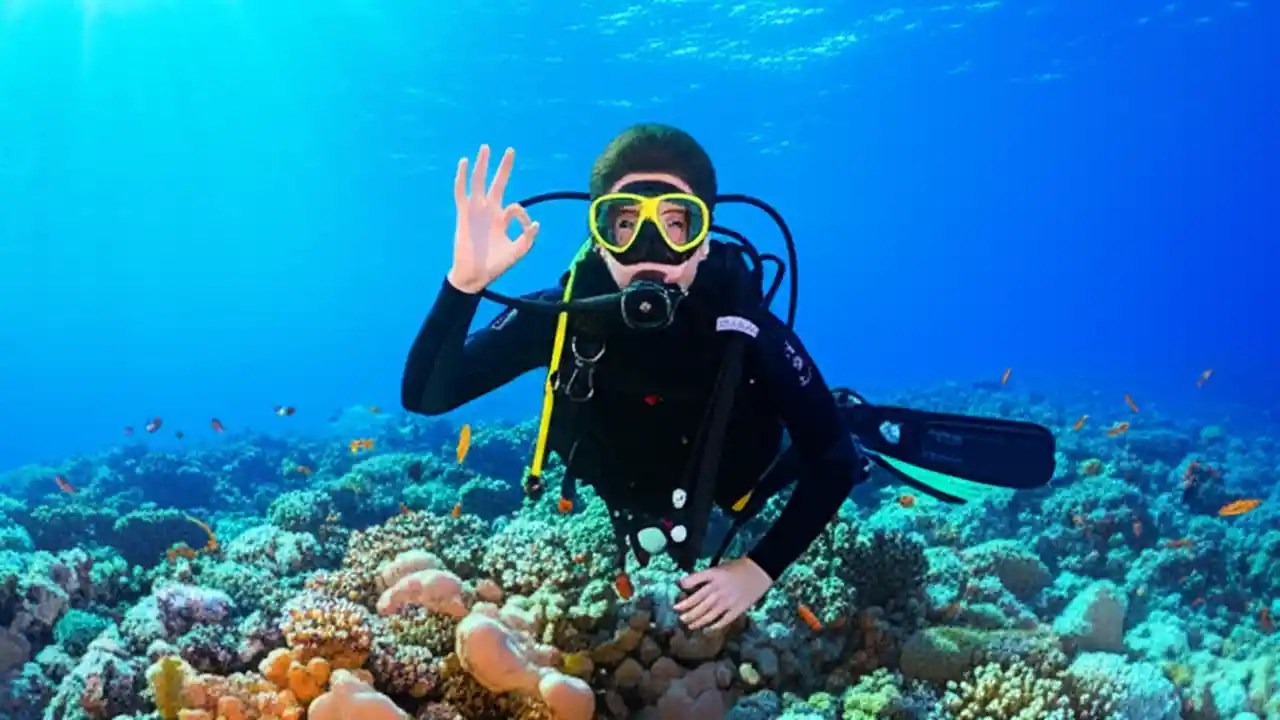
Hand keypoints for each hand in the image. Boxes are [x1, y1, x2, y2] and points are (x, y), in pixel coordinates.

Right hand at [448, 145, 539, 293]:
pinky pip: (461, 192)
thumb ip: (528, 238)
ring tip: (486, 148)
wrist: (474, 276)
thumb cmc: (495, 265)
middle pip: (497, 184)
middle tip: (510, 150)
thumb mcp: (517, 251)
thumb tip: (536, 222)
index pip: (516, 207)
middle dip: (504, 168)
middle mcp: (489, 211)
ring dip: (482, 165)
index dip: (524, 215)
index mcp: (502, 220)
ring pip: (479, 183)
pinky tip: (464, 162)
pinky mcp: (464, 214)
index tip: (527, 227)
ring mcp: (476, 211)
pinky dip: (462, 177)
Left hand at [673, 557, 772, 631]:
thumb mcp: (718, 568)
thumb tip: (686, 585)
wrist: (759, 570)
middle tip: (680, 618)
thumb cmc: (737, 568)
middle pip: (699, 603)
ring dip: (697, 621)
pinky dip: (714, 626)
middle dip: (687, 612)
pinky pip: (723, 620)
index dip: (684, 595)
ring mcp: (728, 601)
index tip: (676, 604)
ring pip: (708, 614)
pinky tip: (707, 629)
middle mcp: (718, 589)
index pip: (694, 584)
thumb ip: (703, 577)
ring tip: (689, 625)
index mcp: (713, 576)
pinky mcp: (737, 609)